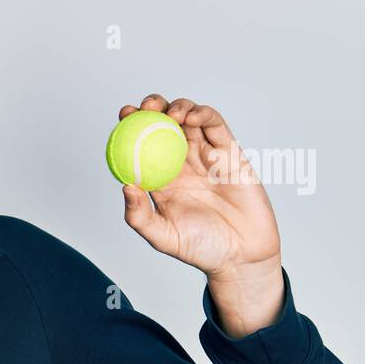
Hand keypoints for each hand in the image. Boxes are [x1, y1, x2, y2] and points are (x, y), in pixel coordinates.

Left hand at [118, 95, 284, 337]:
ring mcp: (206, 156)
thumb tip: (125, 186)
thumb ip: (139, 215)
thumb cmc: (200, 248)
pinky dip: (204, 115)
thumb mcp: (162, 236)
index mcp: (161, 178)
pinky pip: (216, 127)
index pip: (141, 145)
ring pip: (190, 119)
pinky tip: (191, 117)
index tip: (123, 115)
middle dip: (152, 107)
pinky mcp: (230, 153)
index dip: (131, 126)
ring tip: (169, 114)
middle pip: (164, 124)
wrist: (240, 255)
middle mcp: (181, 163)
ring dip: (178, 107)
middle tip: (143, 108)